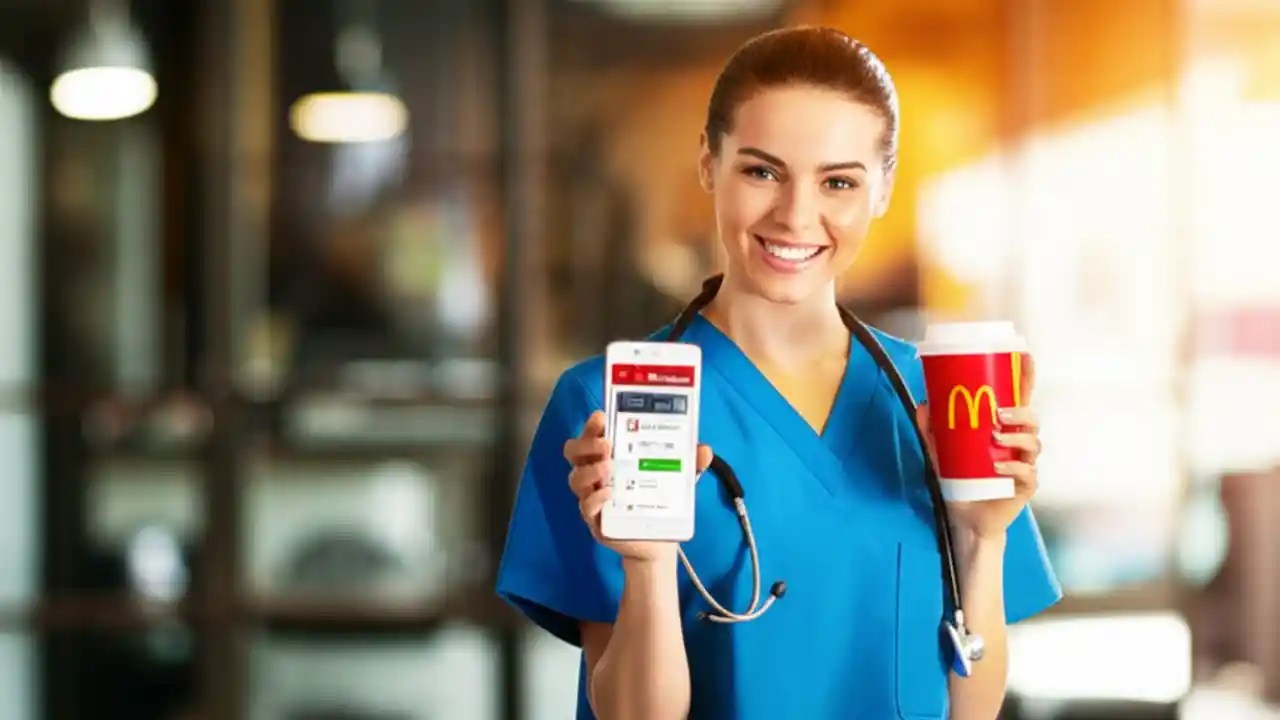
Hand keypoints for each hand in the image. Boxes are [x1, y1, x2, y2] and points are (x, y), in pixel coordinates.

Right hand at [564, 411, 713, 562]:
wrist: (658, 542)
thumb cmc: (658, 501)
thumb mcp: (676, 479)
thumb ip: (689, 463)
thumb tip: (704, 449)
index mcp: (609, 456)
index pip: (591, 435)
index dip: (591, 425)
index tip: (601, 416)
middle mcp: (595, 474)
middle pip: (574, 452)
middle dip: (586, 443)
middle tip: (606, 444)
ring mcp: (592, 497)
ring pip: (575, 478)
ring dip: (590, 470)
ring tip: (610, 467)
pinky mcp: (596, 520)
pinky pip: (585, 507)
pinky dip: (595, 498)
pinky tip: (609, 495)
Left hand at [915, 354, 1041, 540]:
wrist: (965, 518)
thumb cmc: (959, 479)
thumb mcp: (941, 451)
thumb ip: (932, 430)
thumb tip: (922, 404)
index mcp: (1004, 429)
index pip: (1020, 399)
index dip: (1026, 378)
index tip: (1026, 356)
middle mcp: (1019, 444)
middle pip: (1032, 419)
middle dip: (1021, 412)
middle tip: (999, 413)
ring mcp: (1025, 465)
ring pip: (1033, 443)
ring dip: (1016, 438)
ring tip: (996, 438)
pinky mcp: (1025, 487)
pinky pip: (1027, 473)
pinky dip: (1014, 468)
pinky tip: (999, 467)